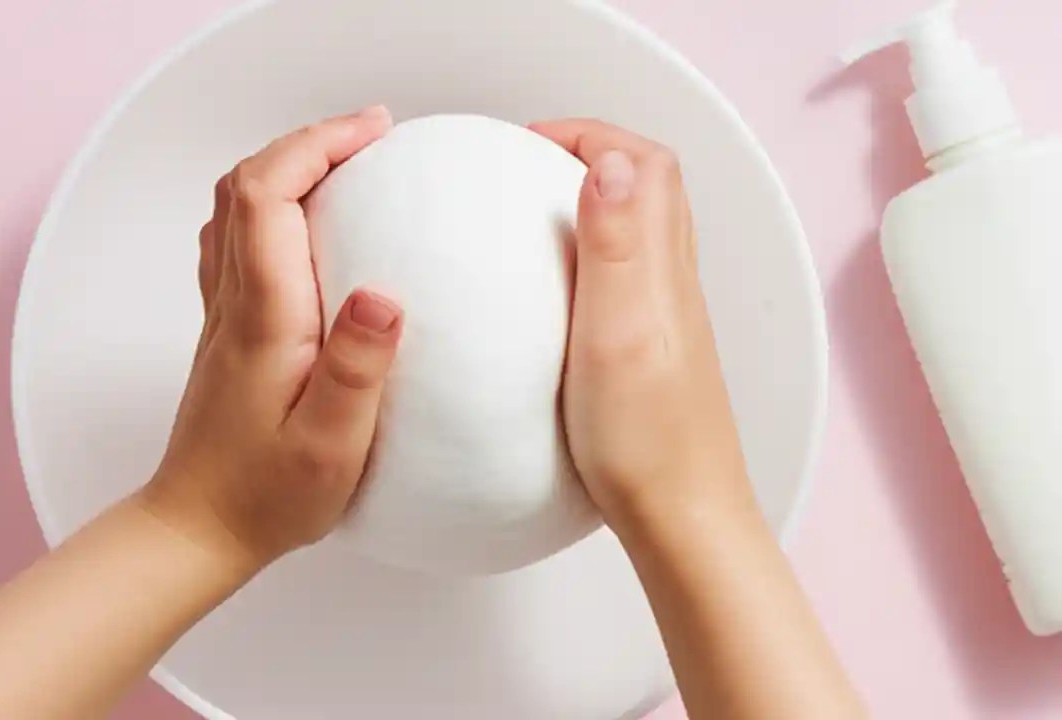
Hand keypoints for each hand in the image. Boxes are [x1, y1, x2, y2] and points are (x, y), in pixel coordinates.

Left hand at [141, 106, 402, 569]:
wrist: (200, 527)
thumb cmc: (267, 496)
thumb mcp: (329, 446)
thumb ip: (356, 369)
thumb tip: (384, 293)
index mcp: (263, 318)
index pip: (267, 194)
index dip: (317, 144)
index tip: (375, 135)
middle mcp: (234, 302)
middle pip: (245, 183)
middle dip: (309, 141)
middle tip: (373, 138)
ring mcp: (224, 312)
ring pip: (235, 206)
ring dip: (289, 168)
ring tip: (350, 166)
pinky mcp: (228, 329)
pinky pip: (238, 240)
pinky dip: (275, 206)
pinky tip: (315, 226)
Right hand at [530, 119, 751, 538]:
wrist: (681, 518)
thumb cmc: (646, 441)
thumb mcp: (618, 333)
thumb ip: (617, 246)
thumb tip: (610, 160)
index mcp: (662, 270)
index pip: (645, 165)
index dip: (589, 135)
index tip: (526, 146)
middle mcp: (672, 285)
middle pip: (648, 188)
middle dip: (588, 157)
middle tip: (525, 171)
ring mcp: (664, 320)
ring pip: (638, 232)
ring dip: (591, 205)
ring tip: (530, 219)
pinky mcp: (649, 353)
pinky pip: (623, 279)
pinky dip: (588, 258)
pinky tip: (547, 297)